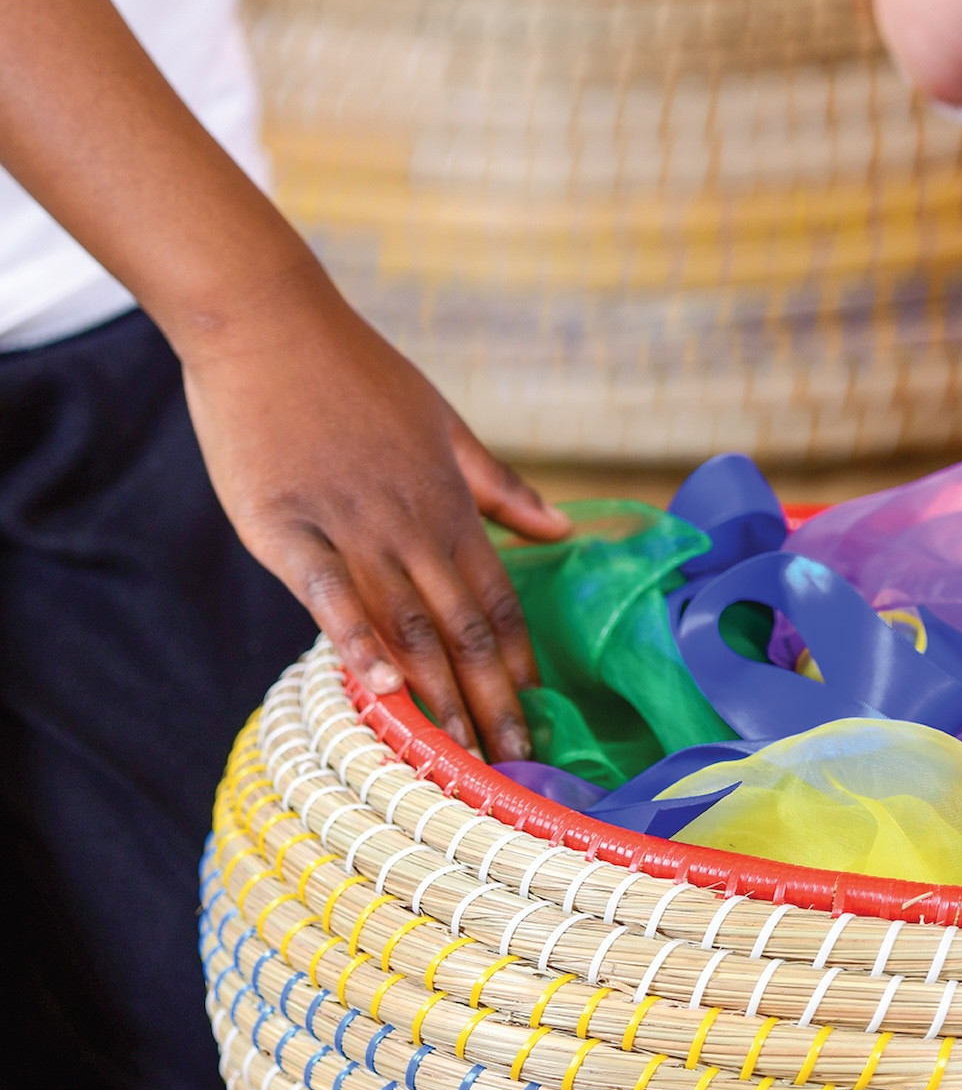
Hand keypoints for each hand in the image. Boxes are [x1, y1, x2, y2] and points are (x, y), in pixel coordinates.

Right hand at [180, 262, 569, 759]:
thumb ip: (501, 487)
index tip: (538, 716)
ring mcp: (348, 525)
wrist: (270, 325)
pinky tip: (380, 691)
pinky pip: (328, 594)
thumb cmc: (359, 375)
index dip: (519, 660)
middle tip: (514, 764)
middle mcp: (409, 521)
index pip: (498, 597)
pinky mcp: (285, 527)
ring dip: (438, 692)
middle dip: (491, 699)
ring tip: (461, 755)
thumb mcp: (445, 425)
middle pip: (461, 624)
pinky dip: (357, 642)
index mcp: (449, 500)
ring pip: (405, 621)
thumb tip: (563, 527)